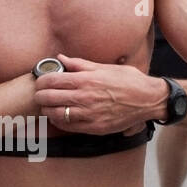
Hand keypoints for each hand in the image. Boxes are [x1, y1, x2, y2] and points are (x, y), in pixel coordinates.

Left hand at [32, 54, 164, 134]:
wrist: (148, 99)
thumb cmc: (128, 81)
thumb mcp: (105, 67)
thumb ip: (80, 64)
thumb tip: (61, 58)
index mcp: (86, 80)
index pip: (53, 80)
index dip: (41, 81)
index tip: (39, 81)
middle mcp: (86, 97)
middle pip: (50, 98)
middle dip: (40, 96)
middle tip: (38, 95)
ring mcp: (89, 114)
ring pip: (56, 114)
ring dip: (47, 110)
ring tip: (47, 106)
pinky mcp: (94, 127)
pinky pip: (69, 126)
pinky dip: (59, 122)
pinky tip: (59, 117)